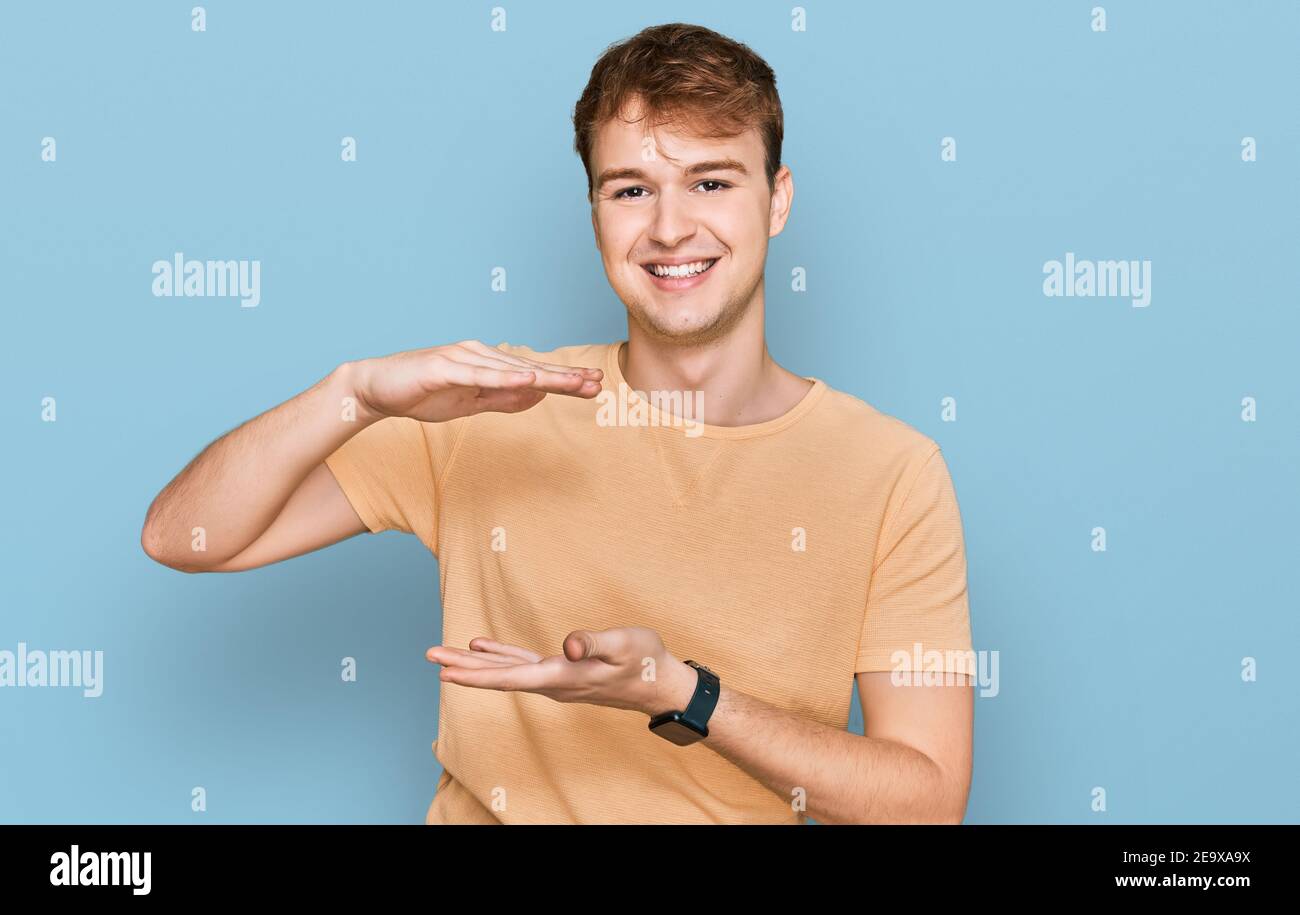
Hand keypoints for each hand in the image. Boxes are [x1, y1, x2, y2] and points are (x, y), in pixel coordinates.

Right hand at [348, 339, 603, 423]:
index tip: (592, 386)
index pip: (532, 374)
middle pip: (529, 368)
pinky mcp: (444, 367)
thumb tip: (537, 397)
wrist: (376, 390)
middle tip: (597, 383)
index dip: (563, 380)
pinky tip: (530, 381)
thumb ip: (502, 400)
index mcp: (487, 363)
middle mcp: (479, 354)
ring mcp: (462, 357)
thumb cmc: (421, 394)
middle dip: (565, 377)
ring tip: (575, 384)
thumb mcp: (470, 403)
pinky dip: (507, 379)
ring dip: (546, 377)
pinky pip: (481, 376)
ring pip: (512, 371)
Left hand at [425, 626, 697, 717]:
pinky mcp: (563, 673)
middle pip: (500, 678)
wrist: (660, 684)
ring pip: (507, 672)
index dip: (477, 673)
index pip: (511, 677)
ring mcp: (557, 680)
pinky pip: (522, 666)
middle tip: (431, 657)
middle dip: (464, 668)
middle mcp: (553, 683)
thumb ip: (596, 642)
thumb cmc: (646, 660)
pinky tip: (485, 648)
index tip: (446, 672)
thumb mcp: (625, 643)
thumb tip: (570, 645)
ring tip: (446, 656)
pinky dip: (501, 658)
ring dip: (476, 665)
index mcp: (564, 677)